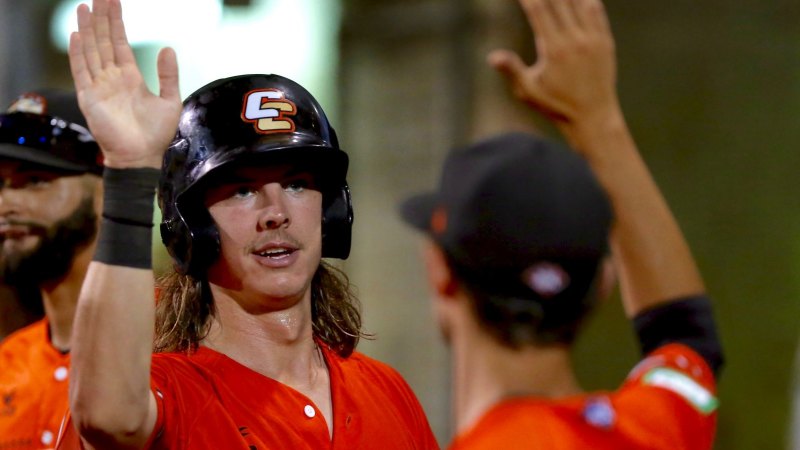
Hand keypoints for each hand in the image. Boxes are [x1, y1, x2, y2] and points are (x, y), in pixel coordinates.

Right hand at [68, 0, 181, 168]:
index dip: (116, 23)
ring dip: (87, 30)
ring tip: (84, 8)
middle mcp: (112, 78)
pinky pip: (82, 72)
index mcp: (130, 77)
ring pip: (91, 51)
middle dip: (101, 19)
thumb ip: (168, 75)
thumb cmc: (156, 134)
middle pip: (103, 42)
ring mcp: (99, 87)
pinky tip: (77, 36)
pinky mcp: (90, 98)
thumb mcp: (170, 100)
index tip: (113, 2)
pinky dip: (79, 54)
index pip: (120, 43)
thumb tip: (168, 48)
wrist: (142, 157)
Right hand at [488, 0, 619, 129]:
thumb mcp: (529, 91)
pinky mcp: (605, 41)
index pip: (538, 10)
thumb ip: (512, 70)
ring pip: (579, 2)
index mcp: (554, 50)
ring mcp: (593, 39)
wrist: (593, 117)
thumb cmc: (556, 106)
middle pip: (558, 0)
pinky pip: (596, 10)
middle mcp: (575, 40)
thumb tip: (492, 57)